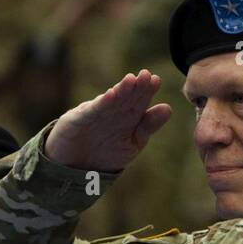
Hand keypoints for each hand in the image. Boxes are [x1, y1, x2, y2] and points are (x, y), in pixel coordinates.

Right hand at [43, 70, 172, 171]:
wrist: (74, 168)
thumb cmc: (106, 154)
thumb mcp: (132, 143)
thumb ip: (148, 126)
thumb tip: (168, 108)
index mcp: (126, 116)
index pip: (138, 101)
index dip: (146, 91)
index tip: (155, 80)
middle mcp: (111, 112)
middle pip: (125, 98)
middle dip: (135, 87)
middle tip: (146, 75)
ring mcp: (94, 115)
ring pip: (110, 102)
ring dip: (121, 91)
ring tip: (131, 80)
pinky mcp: (78, 120)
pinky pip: (92, 112)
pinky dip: (102, 104)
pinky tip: (111, 95)